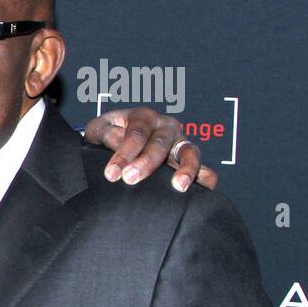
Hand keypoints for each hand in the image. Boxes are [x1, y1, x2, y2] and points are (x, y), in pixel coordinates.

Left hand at [83, 107, 217, 191]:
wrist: (119, 135)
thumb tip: (117, 142)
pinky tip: (206, 189)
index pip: (136, 135)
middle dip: (146, 163)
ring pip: (189, 152)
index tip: (111, 174)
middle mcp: (166, 127)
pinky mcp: (188, 160)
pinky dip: (206, 177)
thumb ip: (106, 133)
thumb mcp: (100, 128)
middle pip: (160, 144)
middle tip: (130, 179)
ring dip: (186, 168)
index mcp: (144, 117)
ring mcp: (180, 143)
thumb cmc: (109, 133)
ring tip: (178, 186)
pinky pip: (204, 168)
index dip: (123, 154)